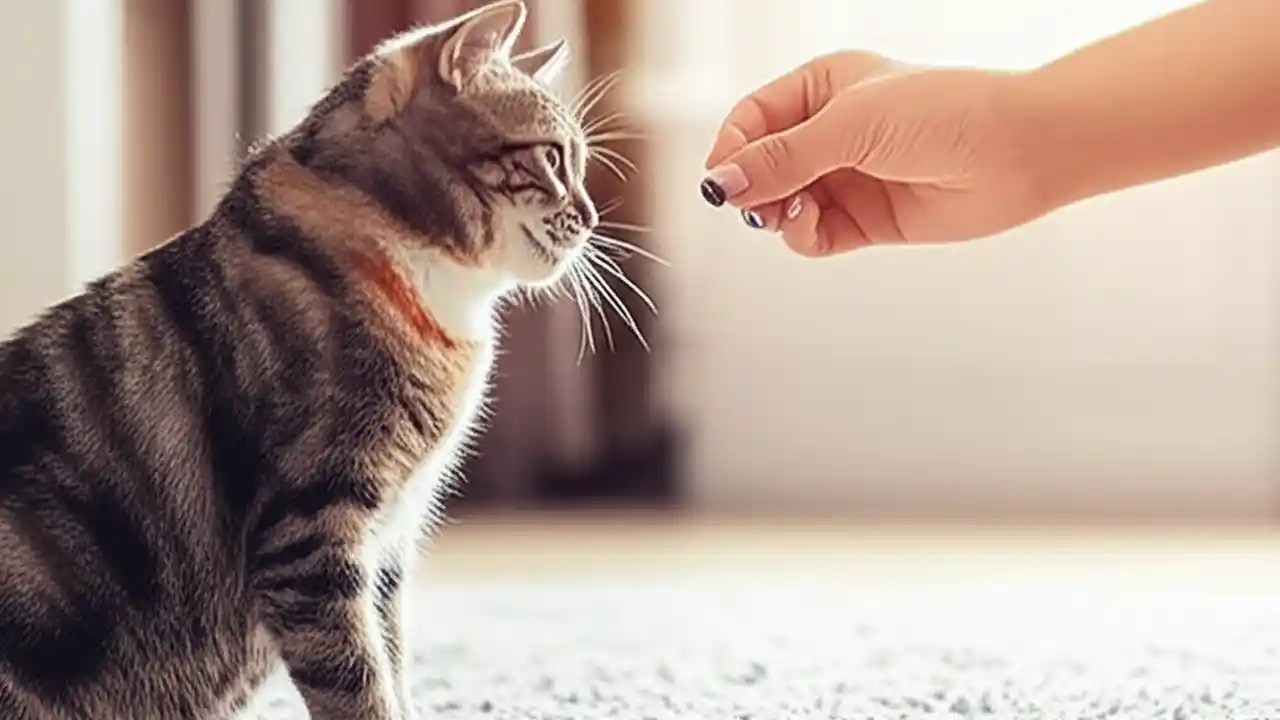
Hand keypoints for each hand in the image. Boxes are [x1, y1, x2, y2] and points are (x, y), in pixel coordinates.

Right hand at [703, 52, 1047, 256]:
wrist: (1019, 152)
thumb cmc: (945, 114)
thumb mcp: (851, 124)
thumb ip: (783, 157)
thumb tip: (722, 182)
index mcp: (824, 87)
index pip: (753, 119)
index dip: (732, 149)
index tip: (720, 180)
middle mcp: (832, 131)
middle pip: (763, 165)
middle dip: (752, 185)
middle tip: (751, 203)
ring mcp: (849, 176)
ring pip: (782, 203)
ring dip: (776, 212)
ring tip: (790, 210)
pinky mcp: (866, 218)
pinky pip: (812, 233)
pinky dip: (801, 234)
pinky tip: (811, 224)